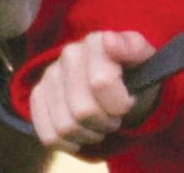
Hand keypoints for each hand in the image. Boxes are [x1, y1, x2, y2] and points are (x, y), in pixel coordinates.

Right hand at [29, 29, 160, 154]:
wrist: (121, 87)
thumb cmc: (135, 77)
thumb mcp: (145, 63)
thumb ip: (133, 49)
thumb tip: (109, 40)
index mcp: (94, 43)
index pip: (100, 83)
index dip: (119, 104)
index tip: (128, 101)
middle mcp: (68, 55)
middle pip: (82, 111)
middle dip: (105, 122)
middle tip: (114, 116)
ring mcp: (49, 75)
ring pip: (65, 126)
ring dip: (89, 134)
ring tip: (98, 123)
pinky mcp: (38, 96)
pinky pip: (48, 135)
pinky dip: (68, 143)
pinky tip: (81, 132)